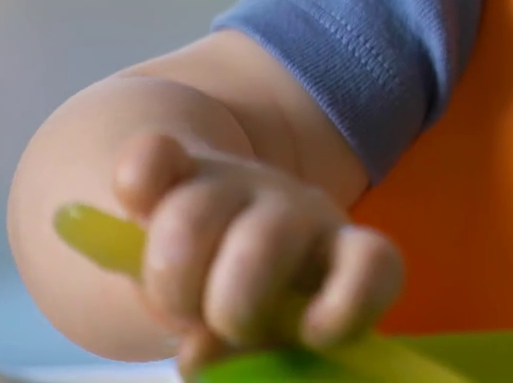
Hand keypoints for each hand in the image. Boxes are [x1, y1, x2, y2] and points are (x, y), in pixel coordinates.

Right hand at [111, 132, 402, 375]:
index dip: (348, 301)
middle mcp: (299, 214)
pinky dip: (139, 180)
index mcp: (342, 259)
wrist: (221, 238)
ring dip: (171, 276)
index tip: (313, 331)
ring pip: (194, 215)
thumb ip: (254, 351)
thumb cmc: (263, 305)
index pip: (374, 265)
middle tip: (219, 327)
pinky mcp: (179, 167)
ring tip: (176, 305)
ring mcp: (239, 184)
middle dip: (233, 303)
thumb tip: (201, 351)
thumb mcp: (274, 337)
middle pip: (267, 239)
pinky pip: (152, 161)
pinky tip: (138, 202)